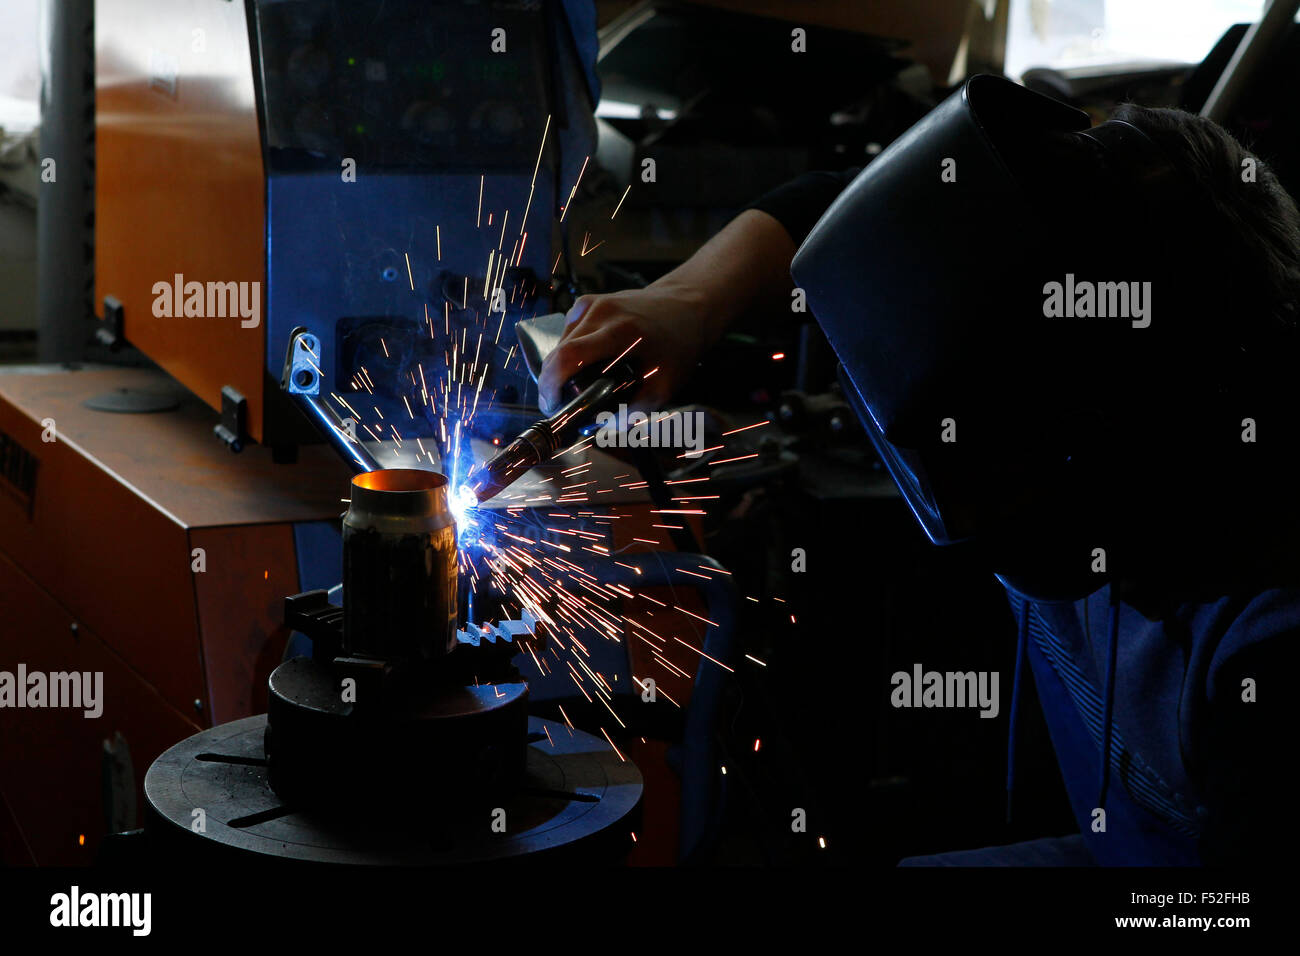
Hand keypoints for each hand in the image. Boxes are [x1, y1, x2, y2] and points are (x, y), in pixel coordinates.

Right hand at [537, 281, 714, 414]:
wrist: (685, 307)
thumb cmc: (679, 344)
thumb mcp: (665, 384)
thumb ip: (636, 409)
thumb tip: (606, 427)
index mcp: (620, 332)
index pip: (568, 356)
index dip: (551, 385)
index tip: (552, 405)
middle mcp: (601, 313)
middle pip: (558, 353)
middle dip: (554, 383)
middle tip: (564, 404)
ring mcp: (592, 304)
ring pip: (560, 343)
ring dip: (562, 368)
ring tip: (580, 384)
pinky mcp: (588, 302)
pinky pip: (568, 333)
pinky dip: (571, 351)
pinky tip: (588, 360)